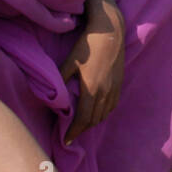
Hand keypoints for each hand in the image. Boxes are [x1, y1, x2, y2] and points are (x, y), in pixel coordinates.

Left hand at [60, 7, 124, 144]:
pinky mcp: (119, 83)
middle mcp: (105, 93)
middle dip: (82, 130)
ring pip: (104, 114)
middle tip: (71, 134)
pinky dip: (103, 113)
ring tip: (81, 125)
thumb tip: (51, 94)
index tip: (66, 140)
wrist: (111, 31)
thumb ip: (61, 79)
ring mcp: (114, 88)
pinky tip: (97, 111)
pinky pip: (112, 105)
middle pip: (94, 120)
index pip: (83, 119)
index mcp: (91, 89)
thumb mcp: (70, 62)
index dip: (74, 132)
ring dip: (93, 122)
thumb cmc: (87, 45)